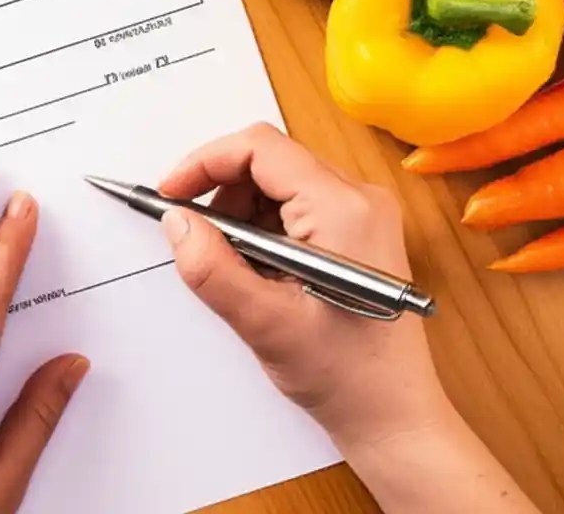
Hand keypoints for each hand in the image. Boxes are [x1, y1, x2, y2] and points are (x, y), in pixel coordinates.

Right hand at [158, 124, 537, 512]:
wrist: (394, 415)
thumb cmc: (347, 376)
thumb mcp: (266, 324)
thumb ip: (212, 269)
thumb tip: (175, 222)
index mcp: (344, 210)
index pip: (261, 148)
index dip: (205, 162)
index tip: (169, 195)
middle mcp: (361, 199)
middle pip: (269, 161)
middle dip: (222, 193)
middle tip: (198, 241)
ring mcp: (363, 213)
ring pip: (279, 183)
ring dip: (241, 215)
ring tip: (236, 270)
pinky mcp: (358, 231)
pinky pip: (296, 206)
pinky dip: (263, 230)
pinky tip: (261, 275)